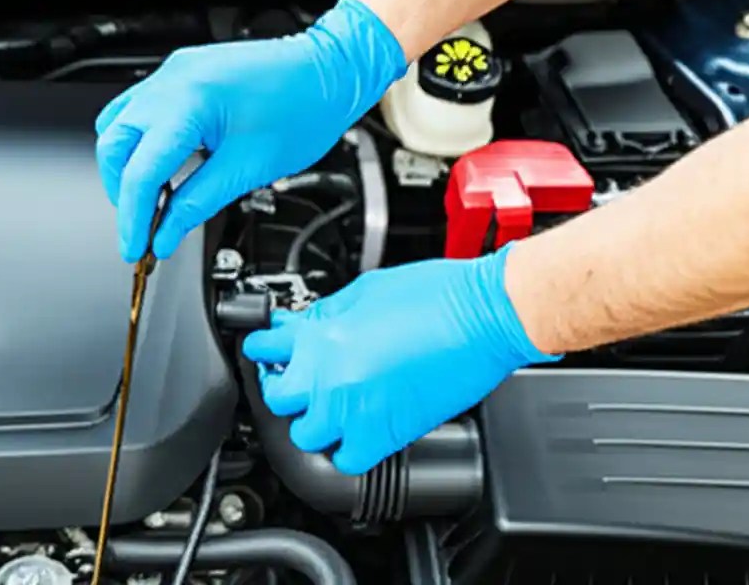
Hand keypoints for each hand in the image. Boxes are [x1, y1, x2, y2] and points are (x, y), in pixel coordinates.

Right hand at [95, 0, 405, 262]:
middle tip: (142, 227)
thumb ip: (197, 204)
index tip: (135, 247)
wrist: (329, 72)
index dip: (133, 218)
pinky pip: (139, 108)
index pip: (140, 172)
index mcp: (188, 102)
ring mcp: (173, 72)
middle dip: (122, 192)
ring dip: (127, 166)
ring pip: (118, 124)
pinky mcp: (181, 73)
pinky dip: (140, 142)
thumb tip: (166, 234)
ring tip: (151, 200)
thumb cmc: (304, 109)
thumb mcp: (247, 170)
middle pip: (114, 145)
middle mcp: (172, 80)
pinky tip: (161, 166)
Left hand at [243, 246, 557, 474]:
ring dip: (313, 422)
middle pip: (277, 398)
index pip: (263, 348)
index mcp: (322, 335)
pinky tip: (357, 431)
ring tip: (329, 407)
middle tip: (298, 379)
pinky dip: (348, 451)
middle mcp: (331, 376)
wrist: (486, 315)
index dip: (263, 349)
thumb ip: (330, 313)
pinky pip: (348, 460)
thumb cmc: (440, 294)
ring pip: (305, 435)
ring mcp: (356, 410)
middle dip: (284, 387)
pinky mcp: (387, 434)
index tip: (269, 351)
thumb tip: (309, 324)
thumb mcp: (367, 289)